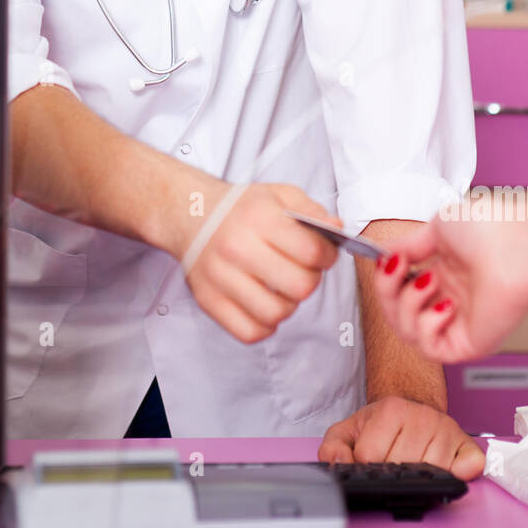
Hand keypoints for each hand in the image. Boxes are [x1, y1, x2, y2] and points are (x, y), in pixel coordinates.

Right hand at [171, 181, 339, 344]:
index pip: (311, 251)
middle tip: (303, 271)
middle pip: (299, 287)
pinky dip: (265, 325)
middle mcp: (236, 247)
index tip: (323, 255)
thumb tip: (337, 229)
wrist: (190, 214)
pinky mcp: (207, 300)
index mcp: (258, 217)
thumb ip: (311, 210)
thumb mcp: (279, 195)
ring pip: (276, 314)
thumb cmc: (242, 207)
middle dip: (311, 281)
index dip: (328, 256)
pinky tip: (264, 304)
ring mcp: (219, 277)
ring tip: (283, 288)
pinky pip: (249, 331)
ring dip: (289, 305)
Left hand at [319, 396, 485, 479]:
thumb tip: (339, 464)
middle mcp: (422, 416)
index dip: (367, 464)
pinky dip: (459, 475)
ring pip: (431, 473)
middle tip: (393, 459)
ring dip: (419, 476)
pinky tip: (444, 469)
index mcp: (391, 410)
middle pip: (401, 467)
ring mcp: (447, 429)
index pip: (372, 457)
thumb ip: (333, 448)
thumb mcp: (349, 430)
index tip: (371, 458)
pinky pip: (470, 469)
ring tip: (413, 461)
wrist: (411, 407)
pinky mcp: (467, 444)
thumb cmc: (382, 424)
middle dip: (392, 471)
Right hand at [372, 206, 527, 364]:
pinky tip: (445, 304)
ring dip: (407, 304)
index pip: (400, 289)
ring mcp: (459, 322)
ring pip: (407, 333)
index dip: (386, 278)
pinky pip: (430, 349)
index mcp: (447, 274)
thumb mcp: (438, 227)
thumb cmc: (492, 229)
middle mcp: (451, 299)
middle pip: (396, 313)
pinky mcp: (468, 344)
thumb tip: (385, 255)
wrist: (519, 245)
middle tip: (397, 268)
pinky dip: (427, 326)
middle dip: (387, 291)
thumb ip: (408, 245)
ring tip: (429, 279)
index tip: (387, 259)